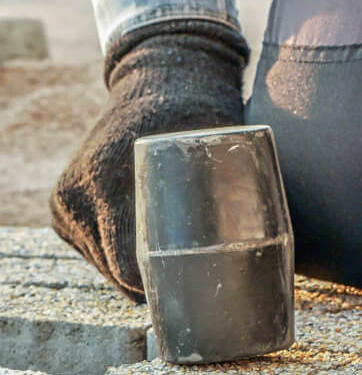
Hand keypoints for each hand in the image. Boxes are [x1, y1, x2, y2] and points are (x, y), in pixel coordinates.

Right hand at [50, 21, 247, 300]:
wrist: (162, 80)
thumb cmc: (203, 117)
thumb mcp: (224, 151)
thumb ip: (245, 196)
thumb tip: (287, 251)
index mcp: (110, 184)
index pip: (131, 266)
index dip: (168, 288)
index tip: (201, 294)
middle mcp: (78, 195)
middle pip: (120, 274)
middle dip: (159, 285)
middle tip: (202, 289)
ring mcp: (66, 201)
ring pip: (107, 266)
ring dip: (141, 272)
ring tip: (182, 266)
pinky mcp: (62, 206)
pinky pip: (95, 251)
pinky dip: (122, 255)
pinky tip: (154, 249)